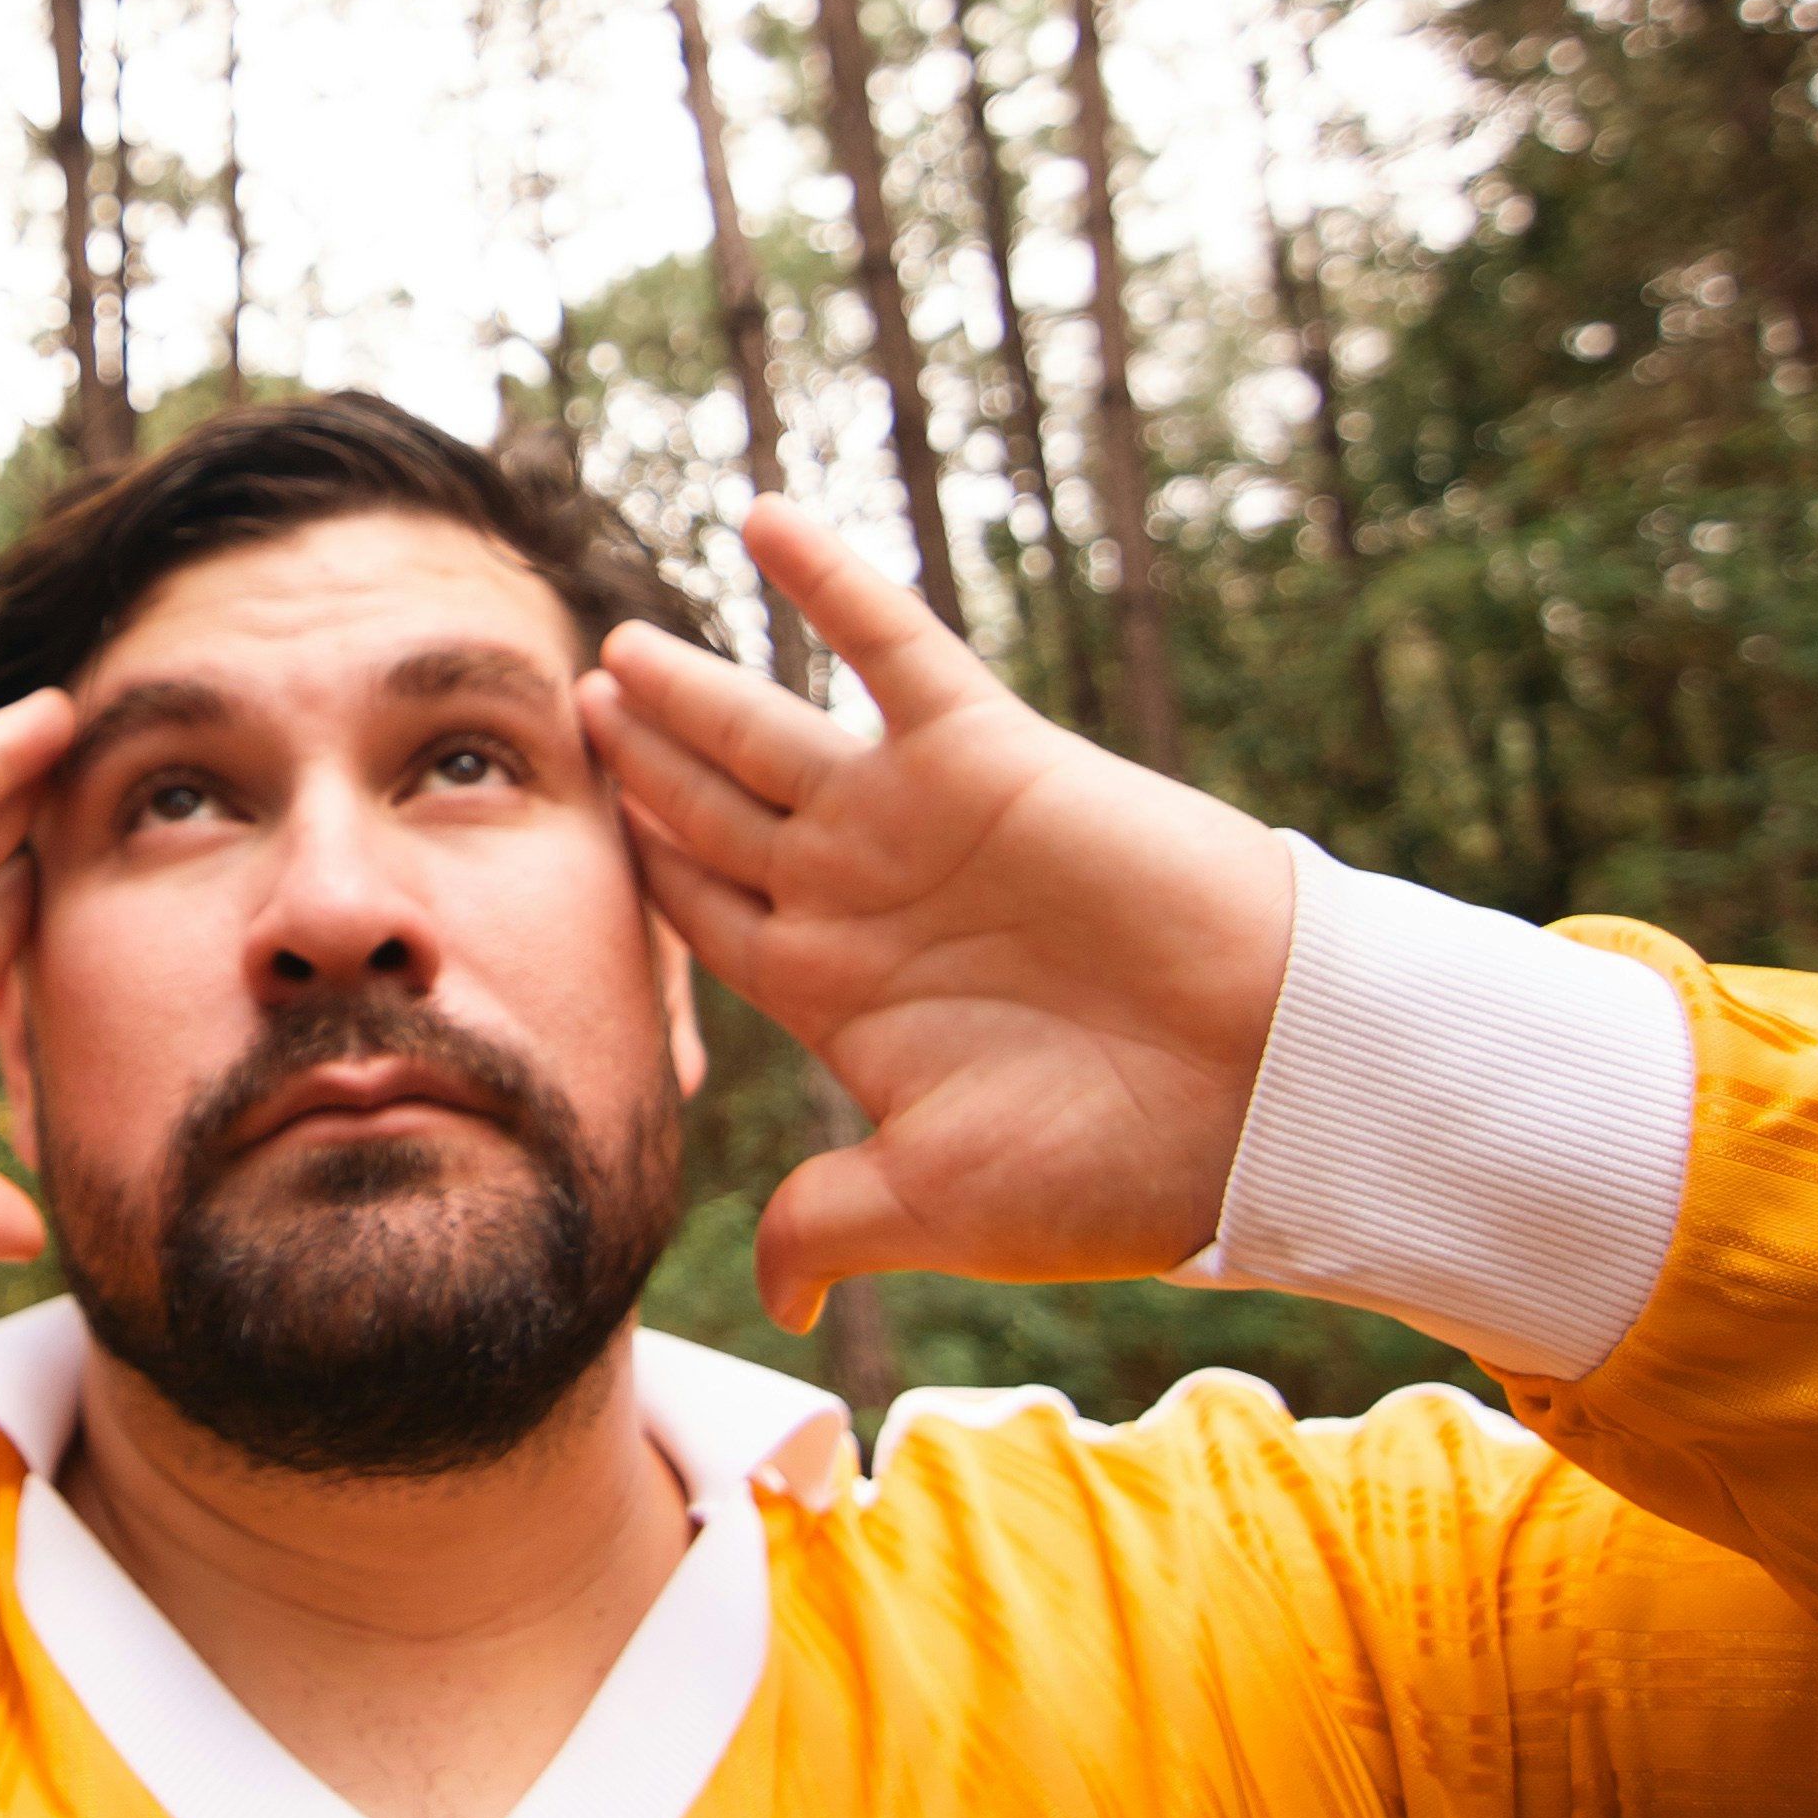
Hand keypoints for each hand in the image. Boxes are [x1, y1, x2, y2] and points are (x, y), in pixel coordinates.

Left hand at [581, 499, 1293, 1325]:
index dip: (633, 870)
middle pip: (712, 812)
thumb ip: (832, 1221)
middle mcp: (862, 895)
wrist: (1263, 1089)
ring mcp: (914, 819)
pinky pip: (889, 645)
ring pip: (767, 731)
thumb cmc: (1119, 1160)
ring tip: (616, 647)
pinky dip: (828, 581)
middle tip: (566, 707)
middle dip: (640, 766)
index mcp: (836, 994)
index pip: (700, 915)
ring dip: (691, 687)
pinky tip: (763, 517)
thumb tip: (772, 1300)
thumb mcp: (944, 1203)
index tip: (554, 833)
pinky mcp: (983, 755)